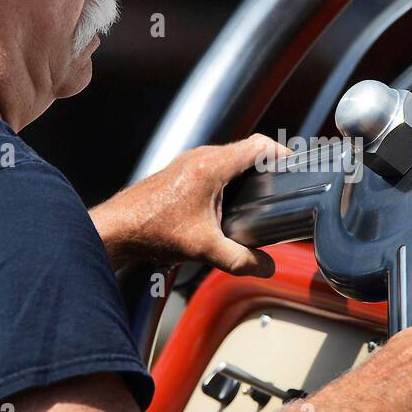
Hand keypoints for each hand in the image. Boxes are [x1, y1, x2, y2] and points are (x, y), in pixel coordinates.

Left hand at [90, 134, 285, 275]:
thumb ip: (240, 259)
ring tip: (260, 195)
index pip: (259, 145)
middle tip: (282, 186)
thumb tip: (266, 267)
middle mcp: (200, 157)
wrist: (116, 230)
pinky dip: (228, 178)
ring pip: (228, 158)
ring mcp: (188, 162)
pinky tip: (229, 204)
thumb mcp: (204, 249)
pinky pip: (213, 166)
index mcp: (211, 166)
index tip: (294, 167)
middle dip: (267, 166)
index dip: (282, 153)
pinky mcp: (179, 172)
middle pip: (246, 150)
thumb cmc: (151, 230)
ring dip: (246, 172)